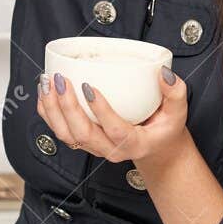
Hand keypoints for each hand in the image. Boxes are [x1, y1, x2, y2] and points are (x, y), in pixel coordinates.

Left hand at [36, 67, 191, 167]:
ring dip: (53, 110)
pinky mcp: (84, 142)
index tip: (88, 87)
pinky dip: (48, 112)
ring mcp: (95, 147)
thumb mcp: (177, 113)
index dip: (100, 110)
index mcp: (134, 144)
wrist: (155, 149)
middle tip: (60, 80)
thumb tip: (164, 73)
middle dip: (67, 107)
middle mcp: (111, 150)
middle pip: (83, 134)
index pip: (115, 130)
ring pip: (67, 135)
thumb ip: (175, 93)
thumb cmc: (164, 129)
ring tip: (47, 83)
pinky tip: (44, 92)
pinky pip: (60, 131)